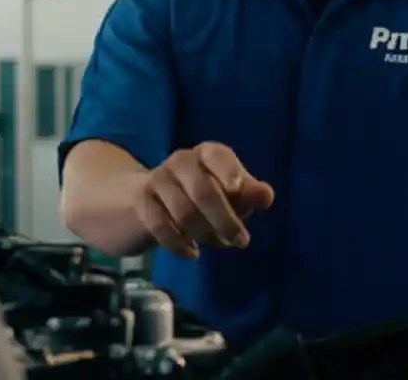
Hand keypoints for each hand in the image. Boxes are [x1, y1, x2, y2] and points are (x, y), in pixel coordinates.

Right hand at [133, 142, 274, 258]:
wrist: (140, 202)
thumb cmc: (197, 196)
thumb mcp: (227, 194)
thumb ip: (248, 195)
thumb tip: (266, 196)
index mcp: (207, 154)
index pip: (217, 155)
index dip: (228, 170)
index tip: (237, 188)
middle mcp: (181, 160)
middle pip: (204, 191)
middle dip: (225, 220)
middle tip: (241, 241)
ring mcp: (158, 179)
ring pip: (184, 212)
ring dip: (204, 234)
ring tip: (214, 244)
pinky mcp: (141, 200)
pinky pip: (161, 226)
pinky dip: (179, 244)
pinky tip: (192, 253)